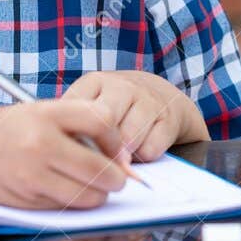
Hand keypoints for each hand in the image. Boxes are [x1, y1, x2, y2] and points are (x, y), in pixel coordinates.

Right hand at [0, 100, 130, 209]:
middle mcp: (40, 144)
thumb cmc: (4, 129)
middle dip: (115, 178)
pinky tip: (63, 192)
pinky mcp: (26, 202)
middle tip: (114, 177)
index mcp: (46, 114)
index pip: (103, 123)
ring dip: (97, 196)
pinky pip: (66, 210)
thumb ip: (77, 124)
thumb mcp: (39, 112)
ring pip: (89, 197)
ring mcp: (32, 177)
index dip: (116, 140)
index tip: (116, 149)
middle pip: (102, 170)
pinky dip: (73, 206)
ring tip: (89, 186)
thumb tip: (119, 154)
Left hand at [63, 71, 206, 161]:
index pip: (76, 110)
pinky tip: (138, 153)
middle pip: (104, 123)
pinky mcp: (168, 120)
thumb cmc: (115, 107)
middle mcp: (122, 86)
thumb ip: (75, 123)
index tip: (73, 148)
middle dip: (98, 147)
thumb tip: (72, 152)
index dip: (73, 135)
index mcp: (95, 81)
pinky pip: (150, 150)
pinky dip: (142, 158)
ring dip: (121, 155)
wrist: (161, 95)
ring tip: (118, 156)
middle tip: (96, 160)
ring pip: (128, 139)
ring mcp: (148, 101)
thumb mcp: (90, 103)